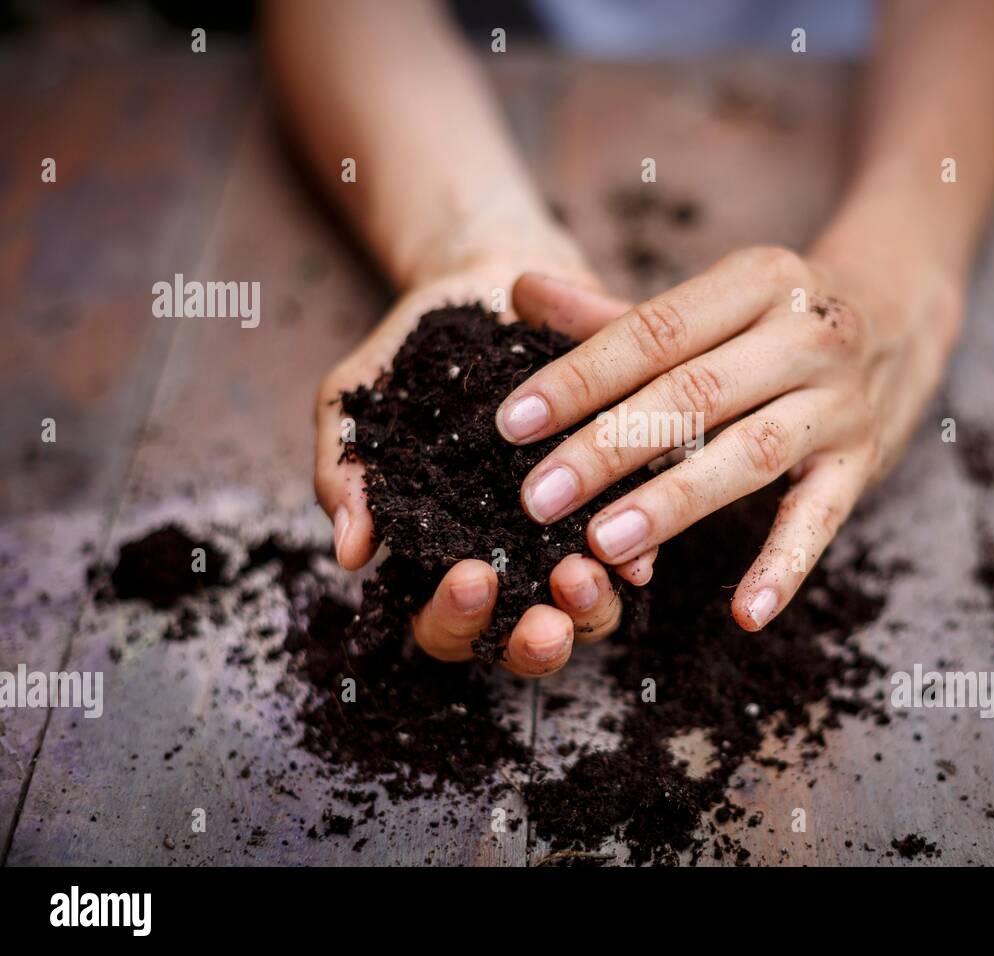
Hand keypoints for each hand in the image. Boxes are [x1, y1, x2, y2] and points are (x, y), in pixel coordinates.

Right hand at [314, 256, 652, 676]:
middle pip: (524, 639)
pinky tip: (639, 552)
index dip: (456, 622)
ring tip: (587, 579)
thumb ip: (343, 474)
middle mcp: (513, 561)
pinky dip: (640, 555)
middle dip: (534, 642)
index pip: (446, 628)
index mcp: (443, 556)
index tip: (470, 578)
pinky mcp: (625, 496)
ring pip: (590, 611)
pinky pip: (641, 543)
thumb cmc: (411, 354)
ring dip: (591, 612)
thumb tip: (348, 553)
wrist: (487, 282)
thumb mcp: (358, 404)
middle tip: (545, 621)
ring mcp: (572, 535)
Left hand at [497, 245, 962, 631]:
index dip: (580, 378)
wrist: (899, 315)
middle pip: (695, 394)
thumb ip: (613, 311)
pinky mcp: (864, 462)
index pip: (655, 330)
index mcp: (757, 279)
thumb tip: (519, 290)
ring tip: (603, 544)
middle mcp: (807, 333)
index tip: (513, 424)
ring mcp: (841, 401)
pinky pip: (821, 520)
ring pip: (748, 454)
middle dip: (608, 448)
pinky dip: (785, 567)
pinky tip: (745, 613)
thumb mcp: (710, 299)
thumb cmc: (771, 316)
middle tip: (537, 498)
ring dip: (673, 502)